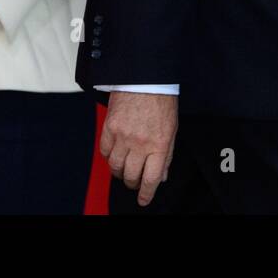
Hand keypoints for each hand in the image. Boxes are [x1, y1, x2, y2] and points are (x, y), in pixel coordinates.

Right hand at [101, 91, 177, 206]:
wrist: (144, 78)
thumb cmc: (161, 101)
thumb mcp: (172, 130)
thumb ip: (167, 155)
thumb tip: (162, 175)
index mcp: (159, 144)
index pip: (151, 179)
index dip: (146, 193)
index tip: (143, 199)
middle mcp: (140, 143)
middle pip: (131, 175)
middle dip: (132, 183)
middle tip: (133, 182)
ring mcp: (123, 135)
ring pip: (116, 166)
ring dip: (119, 172)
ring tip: (123, 169)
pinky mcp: (109, 127)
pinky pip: (105, 151)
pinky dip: (109, 156)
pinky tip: (114, 154)